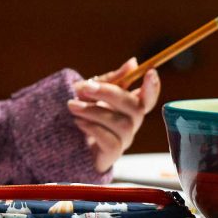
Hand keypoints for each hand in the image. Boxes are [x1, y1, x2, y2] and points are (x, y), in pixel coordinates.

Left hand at [67, 59, 159, 173]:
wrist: (64, 139)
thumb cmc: (83, 112)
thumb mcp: (92, 92)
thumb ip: (111, 80)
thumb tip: (133, 63)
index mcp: (128, 106)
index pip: (148, 99)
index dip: (153, 87)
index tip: (150, 72)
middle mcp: (131, 123)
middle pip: (135, 108)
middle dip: (110, 94)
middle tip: (85, 88)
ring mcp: (123, 140)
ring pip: (122, 125)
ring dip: (94, 111)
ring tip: (73, 105)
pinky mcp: (111, 155)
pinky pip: (112, 143)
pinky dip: (93, 129)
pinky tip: (78, 122)